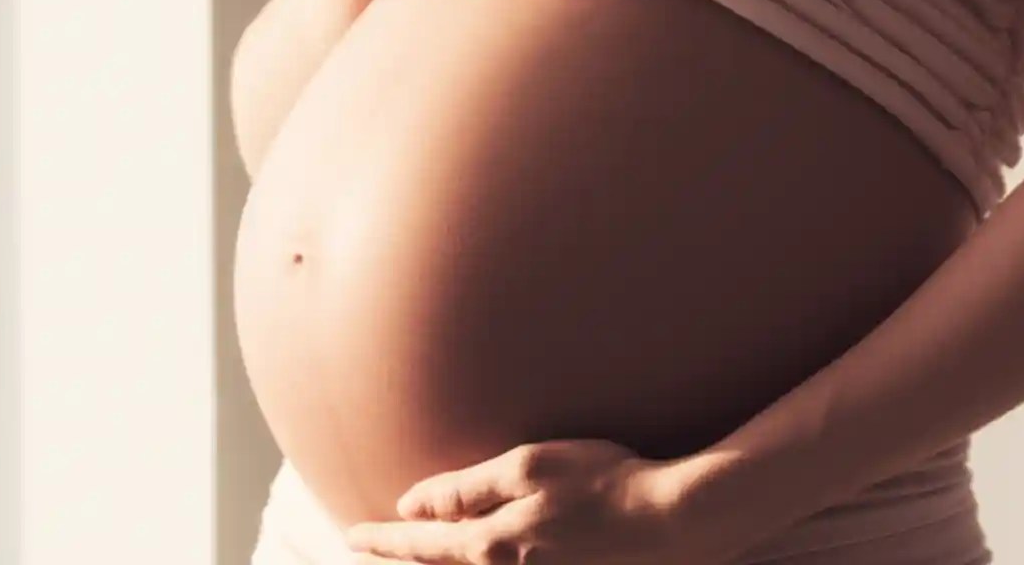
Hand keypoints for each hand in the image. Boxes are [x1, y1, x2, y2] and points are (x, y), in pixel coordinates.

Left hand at [344, 439, 719, 564]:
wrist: (673, 520)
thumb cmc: (601, 481)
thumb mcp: (527, 468)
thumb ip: (464, 489)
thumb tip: (411, 505)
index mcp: (491, 545)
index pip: (420, 545)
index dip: (383, 540)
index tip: (351, 536)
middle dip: (403, 559)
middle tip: (370, 548)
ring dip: (437, 563)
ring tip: (414, 552)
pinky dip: (472, 564)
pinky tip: (473, 555)